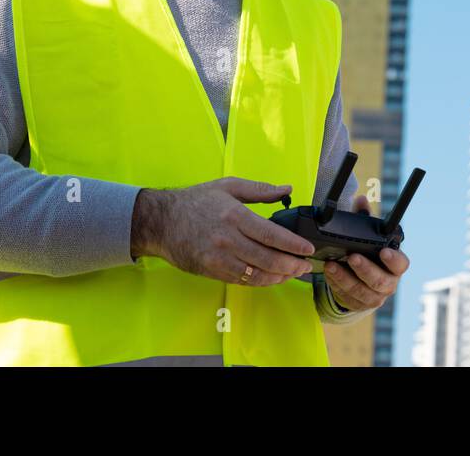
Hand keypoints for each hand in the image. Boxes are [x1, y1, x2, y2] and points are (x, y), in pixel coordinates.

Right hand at [131, 178, 315, 286]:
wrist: (161, 221)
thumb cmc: (195, 201)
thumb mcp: (228, 186)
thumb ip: (260, 190)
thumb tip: (287, 189)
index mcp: (235, 216)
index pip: (272, 235)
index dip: (293, 245)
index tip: (308, 249)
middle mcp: (228, 239)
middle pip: (268, 258)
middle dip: (292, 265)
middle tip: (306, 266)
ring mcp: (218, 258)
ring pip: (256, 274)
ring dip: (279, 277)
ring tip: (293, 273)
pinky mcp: (211, 271)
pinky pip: (241, 281)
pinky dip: (260, 281)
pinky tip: (271, 277)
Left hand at [323, 194, 409, 311]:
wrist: (361, 281)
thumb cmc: (368, 254)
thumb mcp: (367, 237)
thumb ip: (364, 218)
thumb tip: (361, 199)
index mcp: (395, 266)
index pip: (401, 264)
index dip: (394, 259)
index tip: (383, 252)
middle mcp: (389, 283)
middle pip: (380, 281)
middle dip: (365, 269)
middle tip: (351, 257)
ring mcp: (374, 297)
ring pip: (361, 291)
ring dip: (345, 278)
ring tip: (331, 265)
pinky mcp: (359, 304)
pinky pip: (348, 297)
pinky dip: (336, 285)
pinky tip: (329, 273)